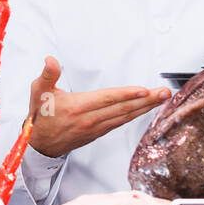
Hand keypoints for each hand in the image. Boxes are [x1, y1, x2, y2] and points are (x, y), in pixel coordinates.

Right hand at [26, 56, 171, 158]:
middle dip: (147, 101)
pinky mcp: (99, 133)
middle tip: (165, 93)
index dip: (127, 95)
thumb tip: (50, 60)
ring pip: (125, 117)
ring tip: (162, 99)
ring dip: (146, 108)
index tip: (144, 90)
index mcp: (77, 107)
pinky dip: (136, 116)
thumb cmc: (41, 115)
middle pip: (123, 109)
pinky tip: (145, 109)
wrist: (39, 144)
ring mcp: (96, 128)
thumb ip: (47, 75)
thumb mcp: (38, 92)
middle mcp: (89, 119)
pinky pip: (121, 123)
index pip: (107, 99)